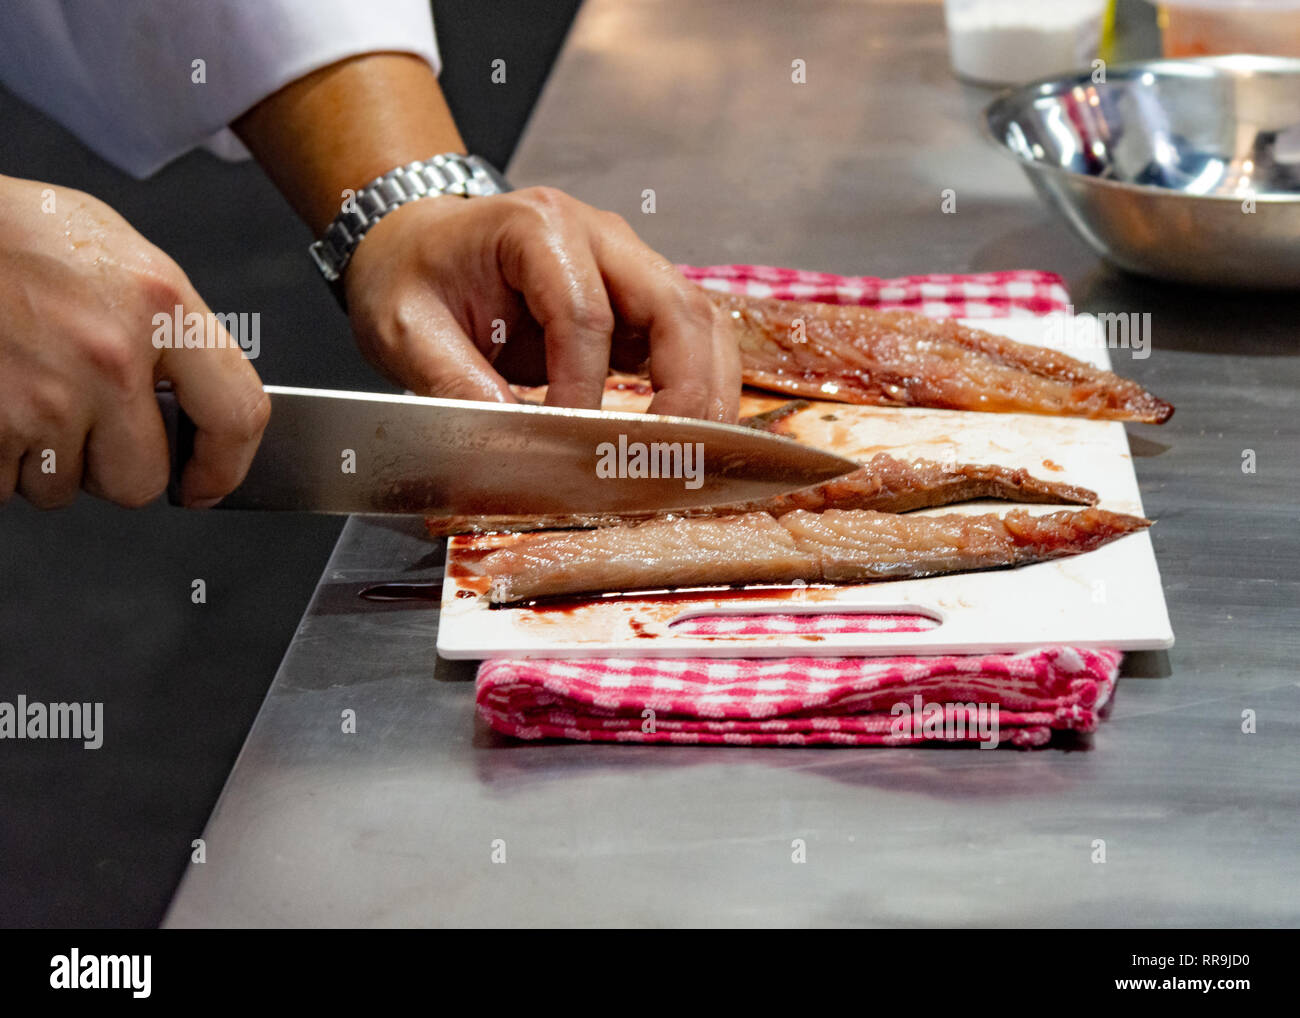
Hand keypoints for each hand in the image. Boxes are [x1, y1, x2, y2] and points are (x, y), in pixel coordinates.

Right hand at [0, 175, 268, 508]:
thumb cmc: (14, 233)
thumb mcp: (119, 256)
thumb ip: (167, 328)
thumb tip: (194, 397)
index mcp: (161, 306)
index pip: (237, 414)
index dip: (226, 466)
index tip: (206, 484)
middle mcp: (110, 356)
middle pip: (140, 481)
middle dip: (111, 469)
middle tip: (84, 424)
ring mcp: (44, 396)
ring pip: (63, 489)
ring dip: (45, 462)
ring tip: (24, 393)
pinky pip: (3, 485)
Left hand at [343, 187, 741, 420]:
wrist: (414, 243)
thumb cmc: (410, 276)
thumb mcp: (407, 331)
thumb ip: (457, 385)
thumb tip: (518, 449)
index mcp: (537, 227)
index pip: (585, 316)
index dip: (583, 391)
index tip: (568, 450)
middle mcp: (599, 236)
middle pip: (675, 309)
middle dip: (683, 392)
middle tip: (666, 461)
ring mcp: (628, 264)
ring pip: (701, 321)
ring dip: (708, 392)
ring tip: (694, 457)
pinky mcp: (639, 299)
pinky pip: (691, 339)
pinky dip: (700, 387)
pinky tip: (688, 437)